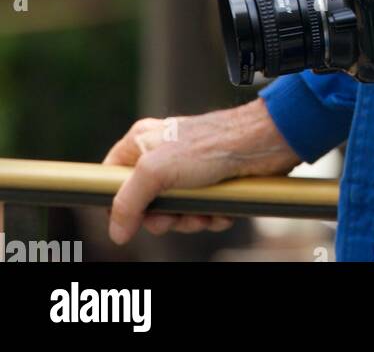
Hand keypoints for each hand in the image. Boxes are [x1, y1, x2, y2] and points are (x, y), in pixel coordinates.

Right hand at [103, 99, 300, 244]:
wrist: (262, 145)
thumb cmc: (212, 146)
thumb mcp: (158, 171)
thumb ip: (128, 201)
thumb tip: (116, 231)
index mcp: (142, 142)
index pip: (112, 177)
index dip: (118, 203)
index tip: (130, 220)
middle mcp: (162, 155)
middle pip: (144, 204)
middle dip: (163, 218)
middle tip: (176, 216)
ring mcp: (187, 170)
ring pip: (174, 212)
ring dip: (190, 221)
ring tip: (204, 213)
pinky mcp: (210, 182)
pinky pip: (199, 212)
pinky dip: (209, 217)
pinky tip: (220, 213)